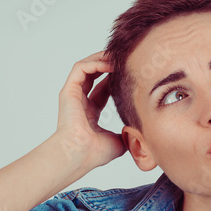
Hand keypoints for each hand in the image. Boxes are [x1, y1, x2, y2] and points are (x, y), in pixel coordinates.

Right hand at [54, 50, 126, 171]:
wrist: (80, 154)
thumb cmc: (95, 152)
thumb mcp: (119, 140)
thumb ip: (128, 132)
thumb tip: (141, 133)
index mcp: (90, 112)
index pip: (103, 89)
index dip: (117, 79)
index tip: (133, 74)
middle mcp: (80, 101)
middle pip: (94, 74)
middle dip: (110, 64)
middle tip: (126, 59)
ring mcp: (73, 95)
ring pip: (87, 67)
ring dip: (103, 59)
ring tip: (119, 56)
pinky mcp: (69, 91)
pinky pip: (80, 68)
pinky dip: (94, 62)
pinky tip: (110, 63)